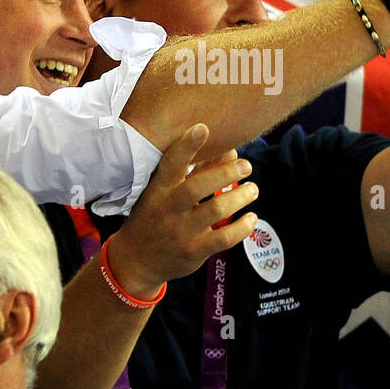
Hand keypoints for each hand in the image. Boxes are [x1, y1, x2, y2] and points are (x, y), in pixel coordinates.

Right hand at [107, 123, 258, 297]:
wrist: (136, 260)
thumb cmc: (154, 216)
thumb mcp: (163, 192)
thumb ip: (195, 171)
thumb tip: (231, 152)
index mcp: (158, 190)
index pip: (170, 164)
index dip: (186, 145)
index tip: (202, 128)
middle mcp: (168, 209)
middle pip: (198, 186)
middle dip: (226, 172)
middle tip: (246, 166)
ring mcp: (181, 232)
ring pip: (216, 210)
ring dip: (240, 197)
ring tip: (253, 189)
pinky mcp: (194, 251)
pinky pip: (224, 238)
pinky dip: (242, 227)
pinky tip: (251, 218)